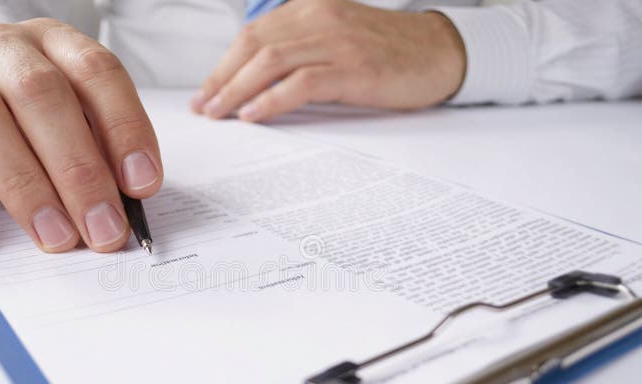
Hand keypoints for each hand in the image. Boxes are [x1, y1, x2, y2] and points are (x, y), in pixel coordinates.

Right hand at [0, 18, 162, 254]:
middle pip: (40, 96)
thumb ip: (97, 151)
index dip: (125, 128)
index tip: (143, 185)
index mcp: (54, 44)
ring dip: (23, 186)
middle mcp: (0, 49)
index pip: (97, 72)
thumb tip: (124, 208)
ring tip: (56, 238)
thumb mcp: (71, 119)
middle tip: (104, 230)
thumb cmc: (25, 116)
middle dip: (79, 171)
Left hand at [191, 0, 465, 120]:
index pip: (253, 34)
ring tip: (219, 114)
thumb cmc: (386, 50)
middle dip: (221, 79)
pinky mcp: (355, 69)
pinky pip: (301, 82)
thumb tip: (255, 79)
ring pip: (271, 62)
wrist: (439, 52)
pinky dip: (271, 99)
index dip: (223, 64)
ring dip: (237, 90)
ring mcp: (338, 42)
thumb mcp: (336, 36)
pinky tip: (253, 115)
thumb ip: (299, 47)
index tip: (204, 91)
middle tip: (202, 107)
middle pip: (254, 46)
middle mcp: (320, 18)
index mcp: (311, 8)